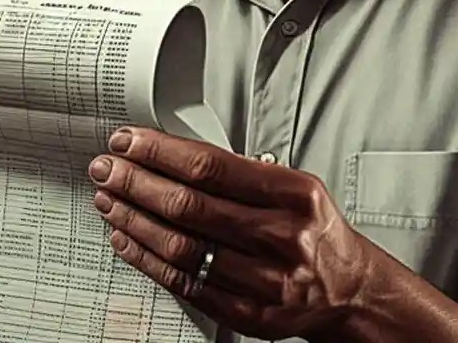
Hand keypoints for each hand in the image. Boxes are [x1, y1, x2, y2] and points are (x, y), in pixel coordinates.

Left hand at [87, 127, 374, 340]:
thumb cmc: (316, 232)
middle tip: (107, 170)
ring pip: (183, 248)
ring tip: (111, 201)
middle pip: (191, 206)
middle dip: (137, 183)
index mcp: (296, 195)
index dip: (161, 153)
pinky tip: (128, 241)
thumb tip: (173, 154)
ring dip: (136, 221)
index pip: (213, 167)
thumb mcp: (298, 188)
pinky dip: (149, 261)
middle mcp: (284, 237)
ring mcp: (268, 281)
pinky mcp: (251, 315)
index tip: (129, 142)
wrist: (350, 290)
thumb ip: (244, 174)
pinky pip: (187, 285)